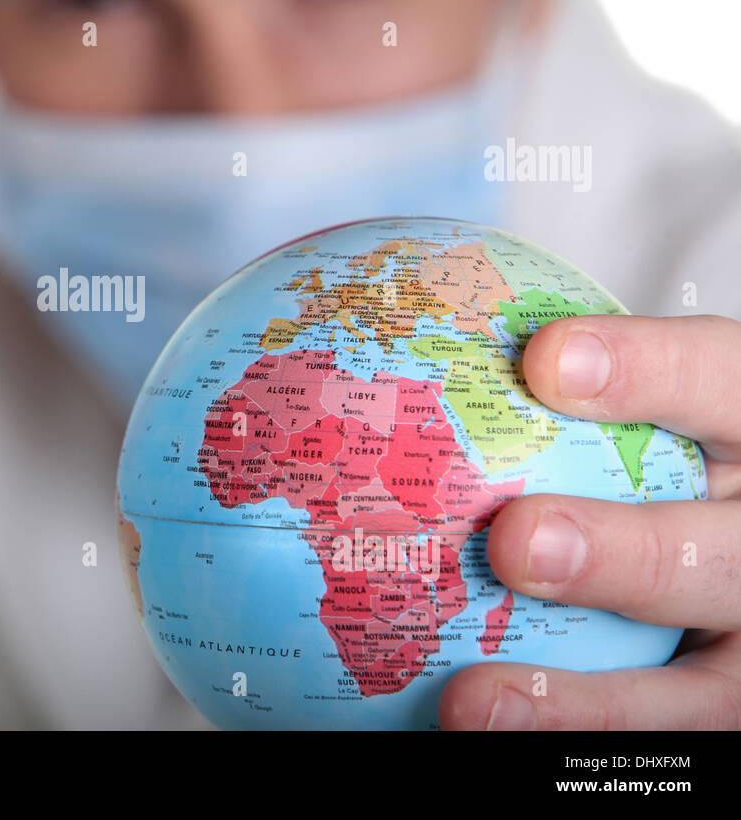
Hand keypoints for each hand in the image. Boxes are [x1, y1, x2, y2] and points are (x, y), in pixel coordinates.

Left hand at [440, 314, 740, 728]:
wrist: (721, 539)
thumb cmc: (650, 457)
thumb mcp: (635, 413)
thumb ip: (548, 397)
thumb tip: (393, 377)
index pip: (720, 380)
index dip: (646, 368)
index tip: (545, 361)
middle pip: (724, 555)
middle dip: (626, 554)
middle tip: (517, 543)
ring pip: (708, 691)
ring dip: (589, 702)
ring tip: (473, 702)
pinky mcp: (732, 708)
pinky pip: (664, 737)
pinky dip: (571, 738)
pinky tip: (479, 729)